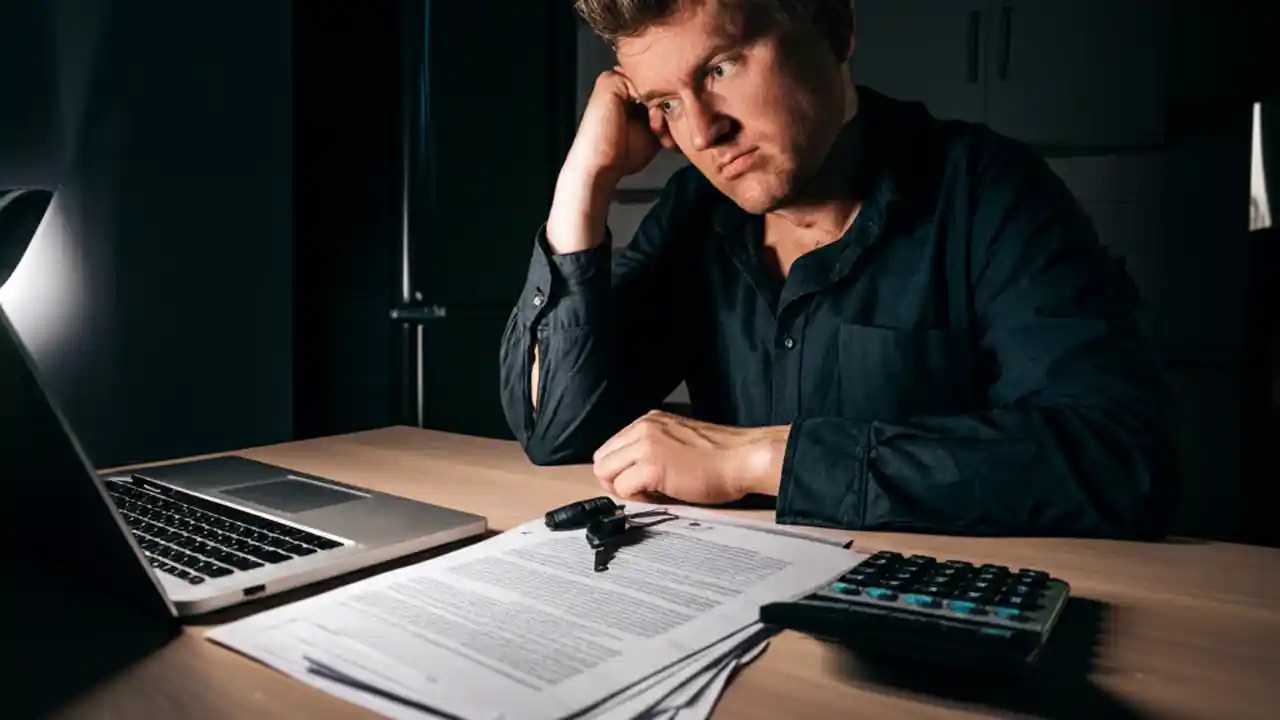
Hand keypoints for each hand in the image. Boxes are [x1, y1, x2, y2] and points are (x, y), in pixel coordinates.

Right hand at [547, 70, 673, 254]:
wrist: (600, 168)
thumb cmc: (621, 155)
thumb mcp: (653, 132)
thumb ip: (665, 117)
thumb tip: (690, 110)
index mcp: (626, 92)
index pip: (659, 88)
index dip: (674, 104)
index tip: (683, 125)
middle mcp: (619, 82)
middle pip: (658, 83)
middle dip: (671, 105)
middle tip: (672, 132)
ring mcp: (614, 79)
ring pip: (653, 84)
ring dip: (663, 106)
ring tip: (660, 133)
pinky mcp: (611, 82)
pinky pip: (644, 85)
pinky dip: (654, 104)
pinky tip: (653, 124)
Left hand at [592, 411, 788, 504]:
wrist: (742, 458)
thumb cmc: (720, 456)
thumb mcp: (678, 441)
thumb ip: (653, 448)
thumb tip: (633, 471)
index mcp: (648, 421)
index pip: (612, 447)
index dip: (620, 470)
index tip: (638, 481)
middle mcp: (643, 428)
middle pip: (602, 459)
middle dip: (615, 480)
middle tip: (640, 491)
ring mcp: (645, 445)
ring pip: (606, 472)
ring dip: (624, 489)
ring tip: (650, 492)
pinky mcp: (651, 466)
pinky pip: (623, 488)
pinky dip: (636, 498)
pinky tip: (659, 495)